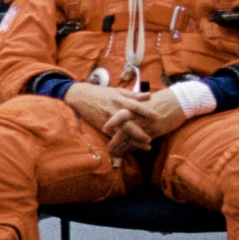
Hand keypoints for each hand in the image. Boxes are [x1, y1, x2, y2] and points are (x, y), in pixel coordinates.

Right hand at [65, 84, 181, 156]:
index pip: (135, 106)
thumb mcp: (118, 91)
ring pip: (121, 133)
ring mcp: (107, 120)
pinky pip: (113, 137)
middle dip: (138, 132)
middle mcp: (114, 111)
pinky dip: (123, 144)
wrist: (81, 97)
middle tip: (150, 139)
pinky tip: (132, 148)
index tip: (157, 117)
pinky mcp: (102, 127)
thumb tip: (150, 95)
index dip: (146, 111)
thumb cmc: (102, 93)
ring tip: (145, 146)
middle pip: (127, 123)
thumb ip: (134, 95)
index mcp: (119, 100)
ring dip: (133, 141)